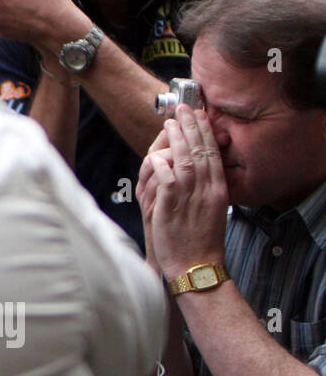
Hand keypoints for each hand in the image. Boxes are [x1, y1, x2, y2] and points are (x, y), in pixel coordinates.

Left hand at [141, 103, 228, 279]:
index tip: (199, 115)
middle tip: (184, 108)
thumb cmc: (201, 241)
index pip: (213, 154)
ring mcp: (190, 197)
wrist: (198, 267)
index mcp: (219, 191)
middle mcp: (207, 190)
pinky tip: (156, 156)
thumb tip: (197, 168)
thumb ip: (205, 188)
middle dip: (191, 127)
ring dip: (176, 138)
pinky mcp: (172, 205)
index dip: (205, 132)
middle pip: (200, 150)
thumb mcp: (212, 210)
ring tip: (170, 123)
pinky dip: (161, 164)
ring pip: (184, 159)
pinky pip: (167, 177)